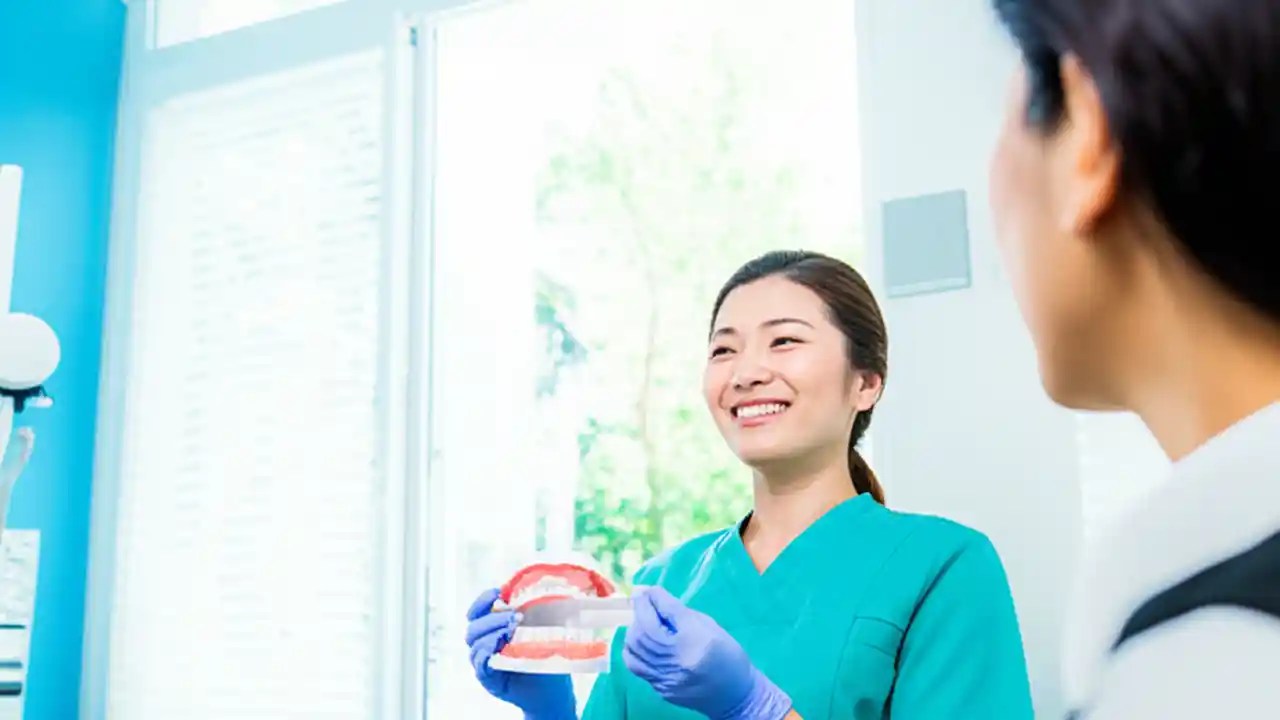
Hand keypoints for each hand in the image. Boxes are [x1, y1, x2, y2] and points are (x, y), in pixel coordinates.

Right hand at [465, 588, 576, 719]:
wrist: (550, 688)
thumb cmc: (543, 655)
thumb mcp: (540, 628)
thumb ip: (533, 610)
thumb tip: (538, 586)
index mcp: (492, 629)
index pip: (477, 612)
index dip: (483, 600)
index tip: (498, 592)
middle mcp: (484, 644)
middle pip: (473, 627)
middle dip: (492, 618)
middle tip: (515, 617)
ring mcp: (484, 662)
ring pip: (475, 644)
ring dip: (493, 633)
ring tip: (512, 630)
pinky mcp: (488, 679)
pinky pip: (480, 664)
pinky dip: (488, 653)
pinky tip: (500, 646)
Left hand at [623, 587, 791, 719]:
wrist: (734, 695)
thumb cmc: (727, 656)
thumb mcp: (710, 627)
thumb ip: (680, 613)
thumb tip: (655, 597)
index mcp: (696, 640)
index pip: (668, 612)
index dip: (654, 597)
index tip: (648, 589)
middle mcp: (678, 660)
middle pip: (646, 630)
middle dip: (640, 611)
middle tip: (642, 602)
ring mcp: (666, 677)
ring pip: (635, 648)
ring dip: (634, 630)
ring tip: (641, 622)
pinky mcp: (660, 688)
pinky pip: (637, 666)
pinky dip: (634, 649)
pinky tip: (641, 642)